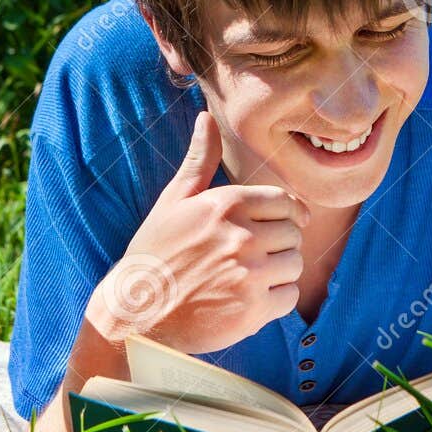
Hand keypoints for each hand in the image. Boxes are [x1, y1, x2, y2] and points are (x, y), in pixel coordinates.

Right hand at [89, 110, 308, 353]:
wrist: (137, 313)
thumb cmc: (157, 253)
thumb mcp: (174, 201)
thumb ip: (200, 161)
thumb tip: (206, 118)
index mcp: (226, 204)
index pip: (286, 201)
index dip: (287, 214)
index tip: (282, 225)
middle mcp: (241, 235)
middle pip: (293, 234)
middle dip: (279, 245)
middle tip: (252, 258)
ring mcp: (248, 274)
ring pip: (294, 265)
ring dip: (278, 273)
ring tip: (248, 279)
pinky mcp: (252, 309)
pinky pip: (289, 298)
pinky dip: (275, 301)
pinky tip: (248, 300)